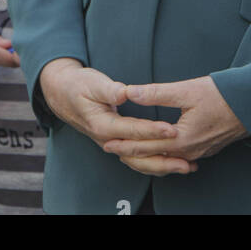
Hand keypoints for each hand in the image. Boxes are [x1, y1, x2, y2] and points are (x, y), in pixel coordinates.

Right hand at [38, 58, 191, 173]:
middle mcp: (107, 139)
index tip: (173, 130)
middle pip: (138, 155)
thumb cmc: (79, 85)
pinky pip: (137, 159)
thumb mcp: (93, 82)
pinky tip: (171, 162)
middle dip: (163, 158)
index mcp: (102, 125)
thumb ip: (110, 89)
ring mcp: (111, 144)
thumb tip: (125, 93)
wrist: (63, 95)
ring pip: (138, 162)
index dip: (153, 130)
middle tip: (186, 160)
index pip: (132, 130)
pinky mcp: (117, 143)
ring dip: (162, 166)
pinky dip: (154, 163)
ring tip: (186, 167)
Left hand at [102, 75, 246, 175]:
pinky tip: (165, 153)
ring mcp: (200, 152)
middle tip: (112, 150)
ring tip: (134, 151)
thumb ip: (157, 93)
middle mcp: (189, 151)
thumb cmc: (223, 95)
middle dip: (132, 152)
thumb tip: (130, 92)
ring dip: (149, 155)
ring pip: (168, 159)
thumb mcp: (187, 90)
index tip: (107, 142)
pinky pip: (181, 157)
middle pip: (154, 156)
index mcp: (180, 139)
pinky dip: (167, 155)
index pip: (145, 145)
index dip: (124, 143)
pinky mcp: (209, 148)